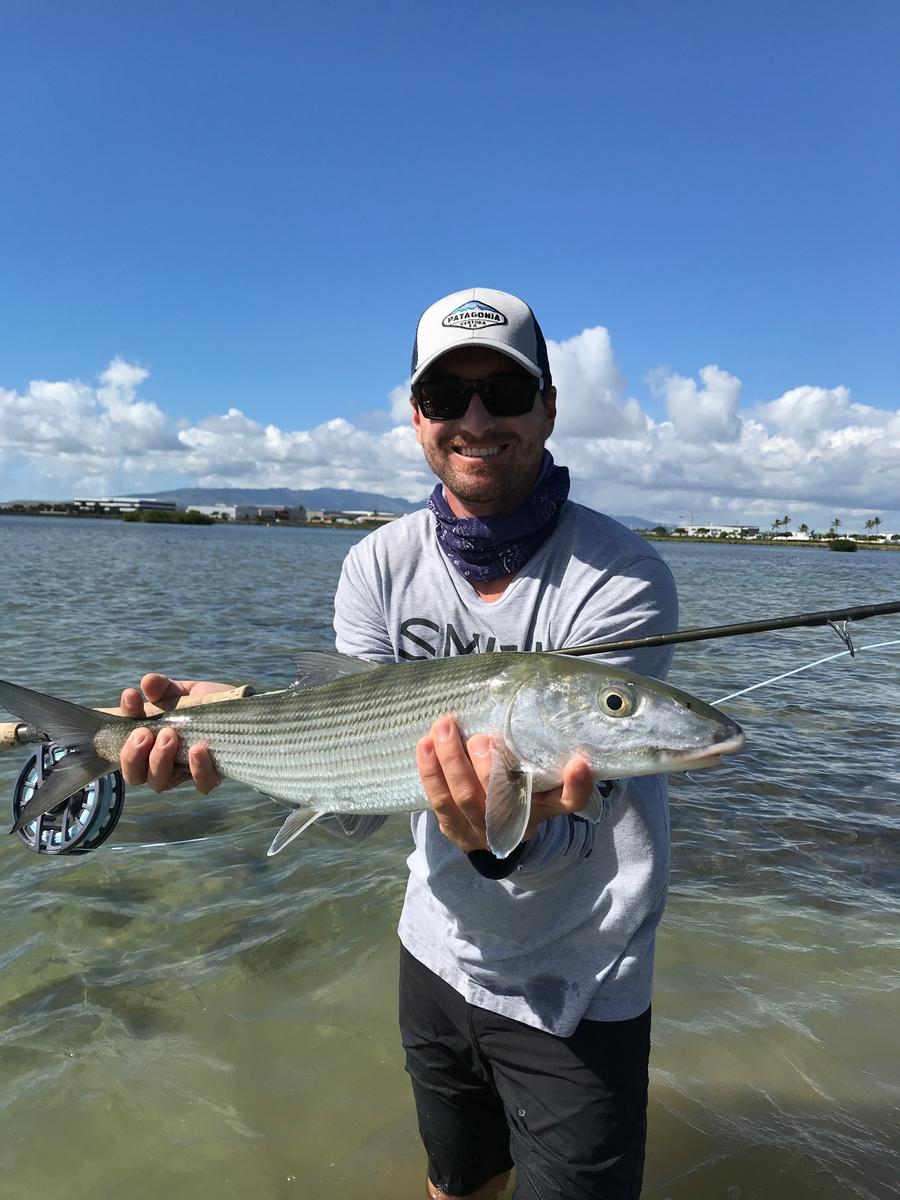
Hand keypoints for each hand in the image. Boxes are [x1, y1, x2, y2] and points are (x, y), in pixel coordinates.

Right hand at [119, 674, 224, 793]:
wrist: (243, 708)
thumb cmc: (205, 703)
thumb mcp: (182, 692)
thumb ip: (163, 688)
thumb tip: (147, 682)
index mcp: (148, 742)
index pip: (122, 742)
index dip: (121, 723)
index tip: (131, 697)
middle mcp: (161, 762)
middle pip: (135, 774)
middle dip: (132, 754)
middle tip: (144, 733)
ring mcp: (184, 772)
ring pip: (160, 782)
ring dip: (159, 761)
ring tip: (169, 736)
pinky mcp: (212, 775)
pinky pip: (201, 784)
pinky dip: (197, 769)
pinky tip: (198, 749)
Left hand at [416, 716, 594, 854]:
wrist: (496, 832)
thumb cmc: (519, 791)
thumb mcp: (539, 778)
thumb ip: (542, 754)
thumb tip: (538, 705)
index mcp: (546, 808)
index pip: (570, 801)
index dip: (576, 786)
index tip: (579, 763)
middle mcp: (517, 824)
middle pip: (502, 802)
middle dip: (488, 770)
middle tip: (479, 738)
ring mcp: (483, 832)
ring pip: (464, 799)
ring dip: (450, 762)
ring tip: (443, 729)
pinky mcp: (455, 830)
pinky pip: (439, 802)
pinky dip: (430, 772)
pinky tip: (425, 745)